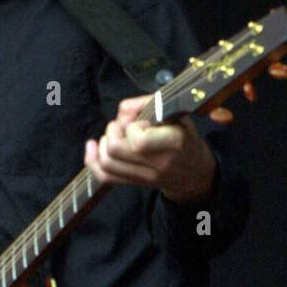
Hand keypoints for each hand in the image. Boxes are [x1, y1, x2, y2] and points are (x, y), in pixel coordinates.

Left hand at [85, 95, 216, 203]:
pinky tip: (93, 147)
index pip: (138, 141)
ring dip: (103, 144)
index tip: (140, 122)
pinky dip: (93, 161)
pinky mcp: (134, 183)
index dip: (132, 127)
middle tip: (122, 126)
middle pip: (115, 150)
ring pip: (106, 163)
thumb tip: (122, 112)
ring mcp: (145, 177)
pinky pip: (104, 177)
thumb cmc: (184, 135)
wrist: (193, 171)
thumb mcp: (174, 112)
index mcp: (172, 142)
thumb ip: (146, 103)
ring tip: (114, 135)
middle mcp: (158, 163)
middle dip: (112, 132)